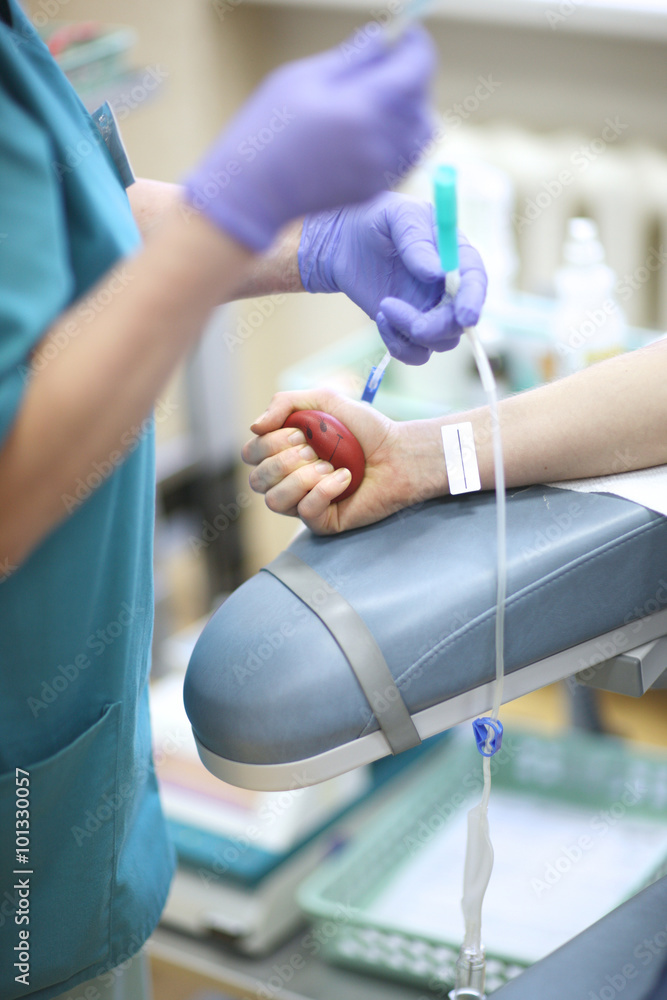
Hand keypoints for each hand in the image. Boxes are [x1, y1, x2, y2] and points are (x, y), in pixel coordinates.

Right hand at [183, 27, 434, 251]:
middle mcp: (379, 141)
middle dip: (411, 76)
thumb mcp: (303, 78)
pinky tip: (371, 130)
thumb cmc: (268, 128)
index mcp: (362, 106)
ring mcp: (379, 170)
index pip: (417, 69)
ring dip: (410, 111)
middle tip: (385, 65)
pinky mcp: (374, 190)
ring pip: (420, 133)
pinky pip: (405, 158)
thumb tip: (382, 39)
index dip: (416, 45)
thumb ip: (350, 58)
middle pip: (421, 100)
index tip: (405, 34)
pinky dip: (399, 139)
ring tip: (380, 101)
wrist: (253, 191)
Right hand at [242, 389, 427, 533]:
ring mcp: (304, 503)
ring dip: (301, 478)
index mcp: (283, 453)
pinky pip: (305, 512)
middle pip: (257, 480)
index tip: (300, 433)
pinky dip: (324, 490)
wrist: (398, 452)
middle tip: (314, 451)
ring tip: (329, 465)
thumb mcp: (324, 401)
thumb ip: (285, 403)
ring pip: (274, 501)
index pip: (251, 454)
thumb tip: (253, 427)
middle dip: (284, 461)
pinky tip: (345, 479)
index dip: (268, 444)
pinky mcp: (323, 521)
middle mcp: (288, 480)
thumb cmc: (364, 430)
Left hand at [298, 193, 486, 363]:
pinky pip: (417, 354)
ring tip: (383, 305)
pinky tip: (381, 319)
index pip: (476, 281)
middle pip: (460, 321)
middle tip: (392, 308)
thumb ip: (417, 240)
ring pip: (441, 342)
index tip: (465, 316)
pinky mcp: (410, 329)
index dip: (475, 300)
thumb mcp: (396, 216)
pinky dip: (399, 345)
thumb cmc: (376, 221)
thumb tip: (437, 273)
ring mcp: (432, 311)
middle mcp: (450, 288)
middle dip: (434, 326)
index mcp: (456, 256)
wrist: (344, 243)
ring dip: (410, 332)